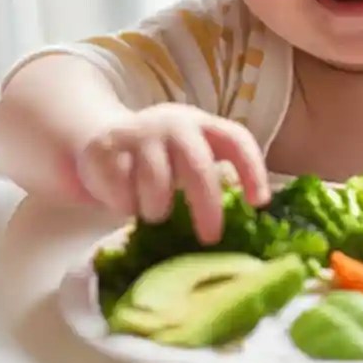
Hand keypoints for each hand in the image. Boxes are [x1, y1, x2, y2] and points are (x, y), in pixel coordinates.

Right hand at [74, 103, 269, 243]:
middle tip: (210, 238)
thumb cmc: (160, 158)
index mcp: (202, 125)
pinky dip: (125, 205)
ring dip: (157, 209)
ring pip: (156, 181)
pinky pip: (121, 189)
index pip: (236, 140)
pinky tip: (125, 201)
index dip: (253, 169)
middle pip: (198, 165)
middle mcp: (174, 123)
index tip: (259, 203)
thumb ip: (210, 178)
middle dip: (207, 206)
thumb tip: (239, 224)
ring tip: (155, 214)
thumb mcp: (189, 158)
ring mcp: (139, 133)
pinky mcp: (106, 148)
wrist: (103, 137)